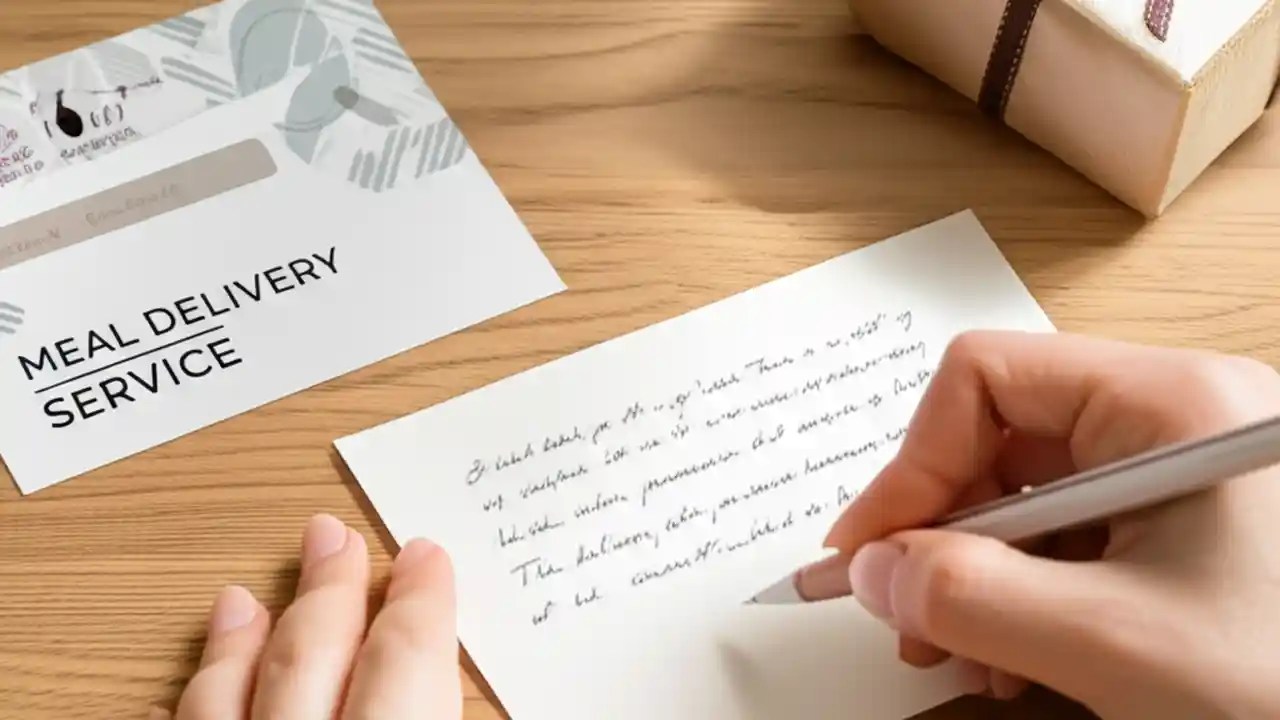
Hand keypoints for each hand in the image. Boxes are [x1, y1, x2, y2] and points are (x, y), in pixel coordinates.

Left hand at [167, 514, 461, 719]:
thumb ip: (438, 712)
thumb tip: (441, 675)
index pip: (406, 659)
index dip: (421, 601)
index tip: (426, 557)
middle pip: (311, 656)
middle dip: (328, 590)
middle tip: (334, 536)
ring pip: (222, 699)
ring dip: (234, 645)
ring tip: (237, 600)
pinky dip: (176, 715)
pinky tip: (169, 699)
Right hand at [801, 331, 1279, 718]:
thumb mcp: (1114, 644)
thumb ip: (970, 600)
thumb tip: (871, 572)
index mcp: (1171, 404)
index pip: (986, 378)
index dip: (912, 464)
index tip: (870, 554)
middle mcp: (1175, 419)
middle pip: (1001, 438)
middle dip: (942, 533)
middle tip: (908, 616)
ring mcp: (1182, 474)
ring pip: (1029, 496)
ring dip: (977, 575)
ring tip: (964, 655)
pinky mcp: (1187, 527)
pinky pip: (1071, 538)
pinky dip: (1026, 594)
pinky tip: (1018, 657)